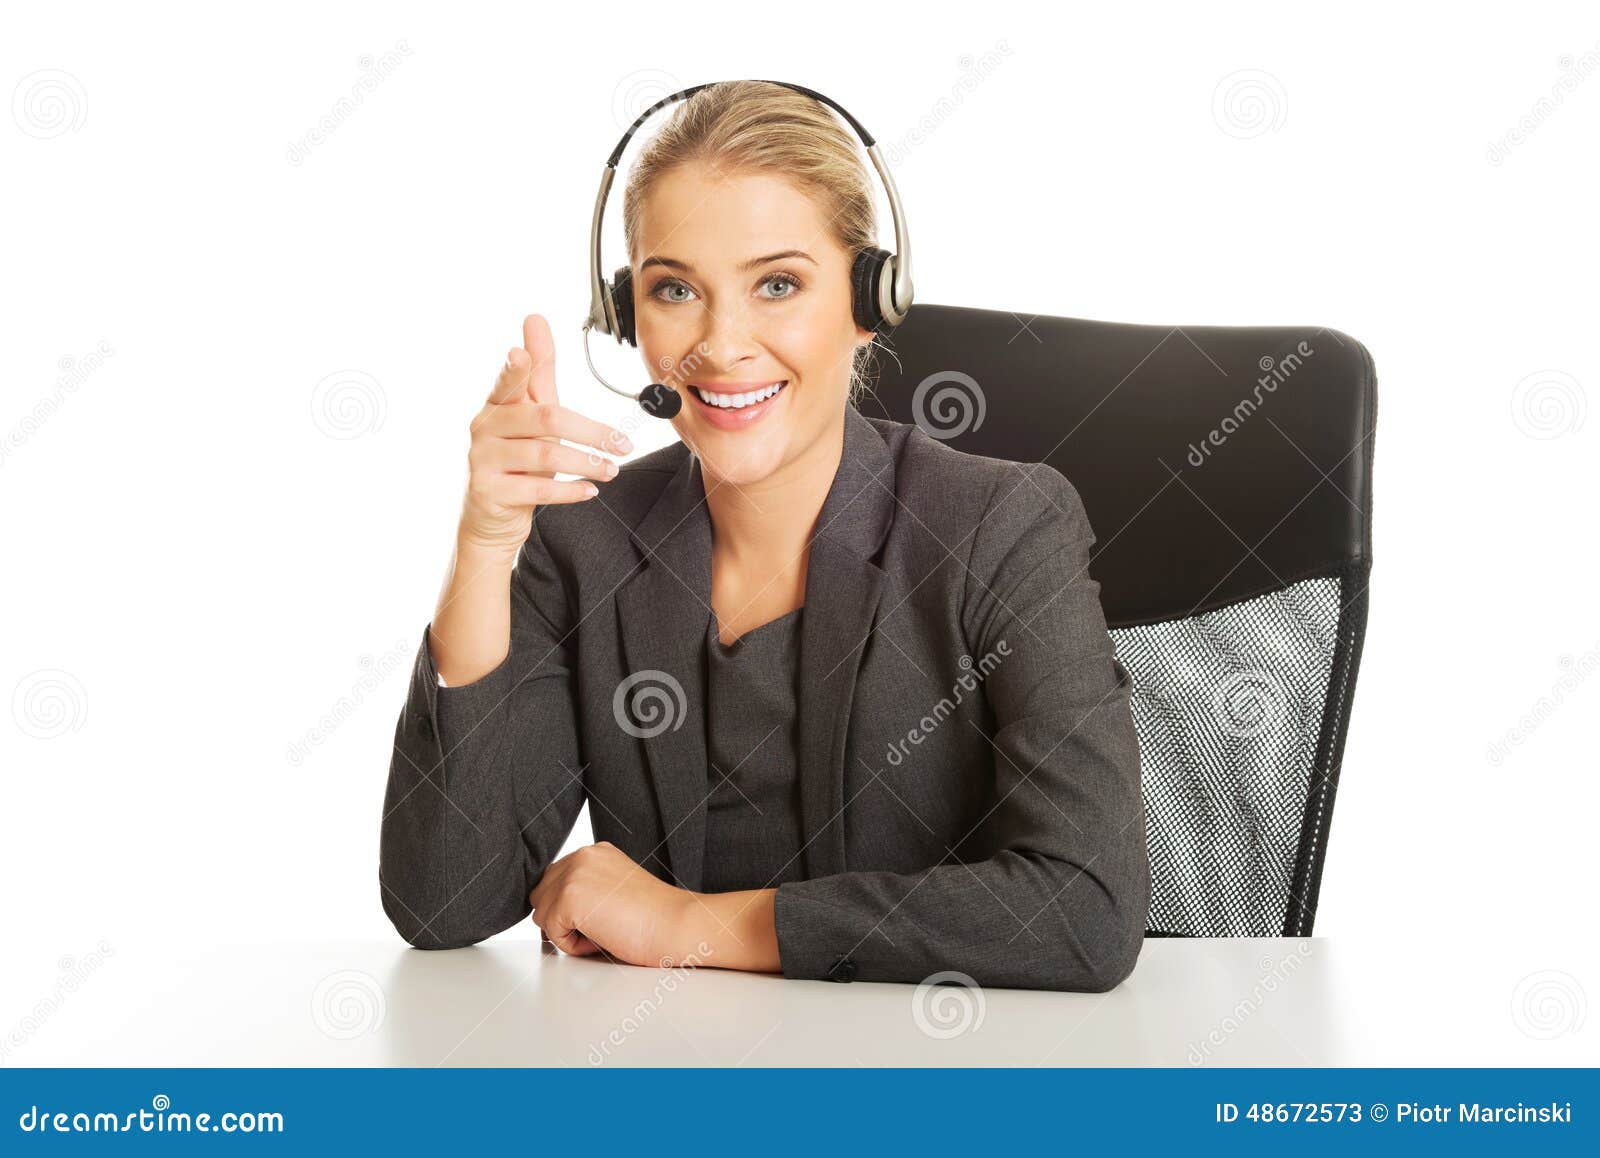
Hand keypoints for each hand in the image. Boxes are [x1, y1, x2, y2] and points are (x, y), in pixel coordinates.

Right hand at [459, 314, 632, 552]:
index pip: (508, 381)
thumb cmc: (518, 458)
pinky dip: (570, 490)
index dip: (515, 368)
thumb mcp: (531, 413)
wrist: (491, 517)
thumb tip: (536, 319)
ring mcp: (483, 459)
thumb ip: (538, 371)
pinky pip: (537, 488)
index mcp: (497, 404)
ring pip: (545, 454)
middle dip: (591, 431)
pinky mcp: (489, 491)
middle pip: (545, 419)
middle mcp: (485, 427)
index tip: (520, 353)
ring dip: (587, 462)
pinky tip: (590, 490)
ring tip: (611, 469)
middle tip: (623, 444)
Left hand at [528, 842, 701, 966]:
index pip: (555, 879)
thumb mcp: (615, 890)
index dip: (568, 908)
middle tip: (599, 928)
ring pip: (543, 914)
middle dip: (562, 918)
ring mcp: (574, 875)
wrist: (677, 925)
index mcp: (595, 852)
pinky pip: (551, 932)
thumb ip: (587, 889)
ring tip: (604, 932)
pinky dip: (572, 946)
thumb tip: (553, 912)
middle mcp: (582, 856)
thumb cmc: (656, 918)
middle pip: (542, 895)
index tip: (597, 920)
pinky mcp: (569, 898)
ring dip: (567, 932)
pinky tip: (603, 938)